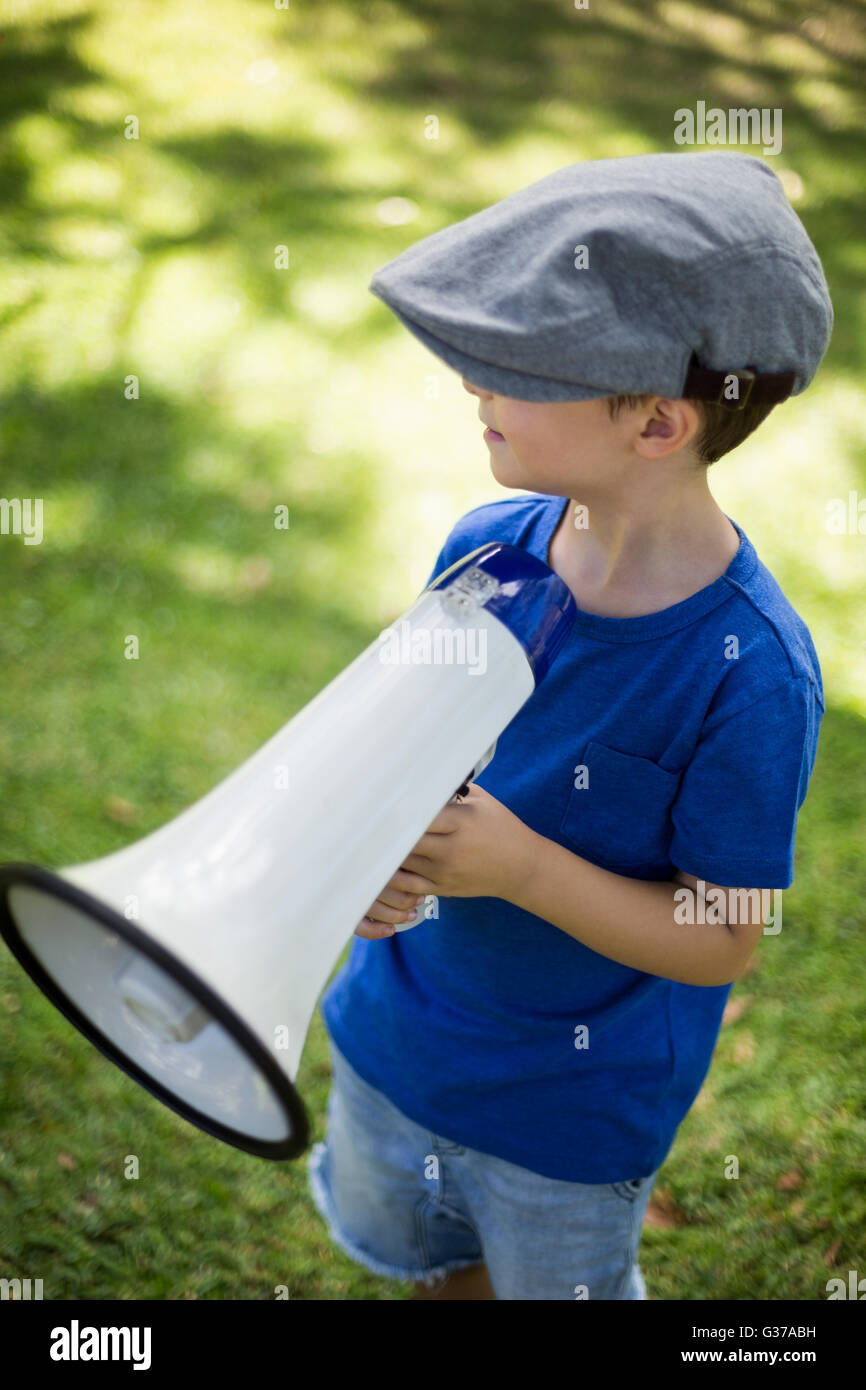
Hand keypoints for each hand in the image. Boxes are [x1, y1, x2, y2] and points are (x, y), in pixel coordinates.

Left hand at [354, 783, 536, 937]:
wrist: (522, 868)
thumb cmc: (501, 827)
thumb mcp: (481, 801)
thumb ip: (452, 789)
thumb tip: (422, 770)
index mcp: (460, 823)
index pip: (418, 815)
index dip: (396, 808)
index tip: (375, 799)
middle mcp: (450, 850)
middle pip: (403, 841)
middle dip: (382, 832)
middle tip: (357, 819)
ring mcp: (444, 873)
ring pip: (400, 864)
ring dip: (380, 854)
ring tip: (358, 841)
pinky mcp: (440, 889)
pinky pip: (406, 885)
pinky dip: (389, 877)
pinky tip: (374, 866)